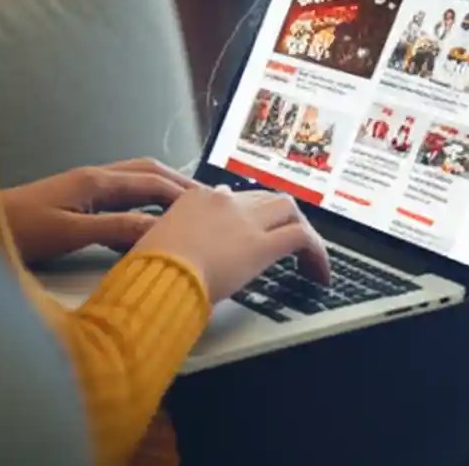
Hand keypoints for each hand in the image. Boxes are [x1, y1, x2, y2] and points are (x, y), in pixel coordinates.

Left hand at [0, 158, 199, 262]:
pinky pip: (119, 196)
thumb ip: (114, 230)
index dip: (182, 195)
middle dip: (179, 183)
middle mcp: (93, 178)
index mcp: (95, 182)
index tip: (211, 208)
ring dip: (161, 190)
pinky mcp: (76, 200)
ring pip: (134, 181)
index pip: (151, 183)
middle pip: (147, 172)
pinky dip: (141, 203)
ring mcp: (84, 187)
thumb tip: (157, 231)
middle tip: (208, 200)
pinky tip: (146, 221)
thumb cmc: (19, 229)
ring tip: (186, 208)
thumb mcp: (70, 233)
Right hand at [132, 185, 329, 303]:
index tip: (248, 229)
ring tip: (305, 255)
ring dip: (299, 228)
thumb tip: (177, 248)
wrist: (159, 273)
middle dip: (278, 216)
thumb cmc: (150, 265)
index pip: (230, 195)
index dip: (244, 214)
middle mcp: (223, 200)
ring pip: (289, 209)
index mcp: (196, 198)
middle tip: (283, 237)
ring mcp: (245, 219)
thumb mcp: (153, 242)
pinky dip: (316, 253)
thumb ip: (170, 238)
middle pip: (264, 197)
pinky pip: (303, 239)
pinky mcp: (263, 244)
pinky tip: (318, 272)